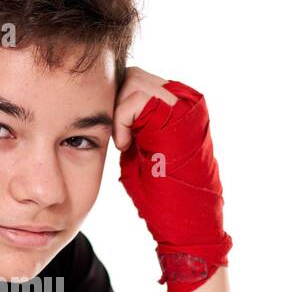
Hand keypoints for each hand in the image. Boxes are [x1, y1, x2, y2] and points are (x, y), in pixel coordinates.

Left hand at [112, 67, 232, 291]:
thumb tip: (107, 103)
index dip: (117, 104)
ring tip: (123, 144)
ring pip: (132, 81)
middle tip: (118, 140)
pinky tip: (125, 146)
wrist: (185, 215)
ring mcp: (183, 101)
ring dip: (119, 113)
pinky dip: (122, 121)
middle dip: (116, 105)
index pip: (135, 82)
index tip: (117, 138)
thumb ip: (132, 123)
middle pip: (132, 75)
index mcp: (176, 106)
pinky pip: (134, 97)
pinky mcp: (176, 110)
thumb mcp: (142, 150)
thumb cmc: (161, 192)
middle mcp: (184, 99)